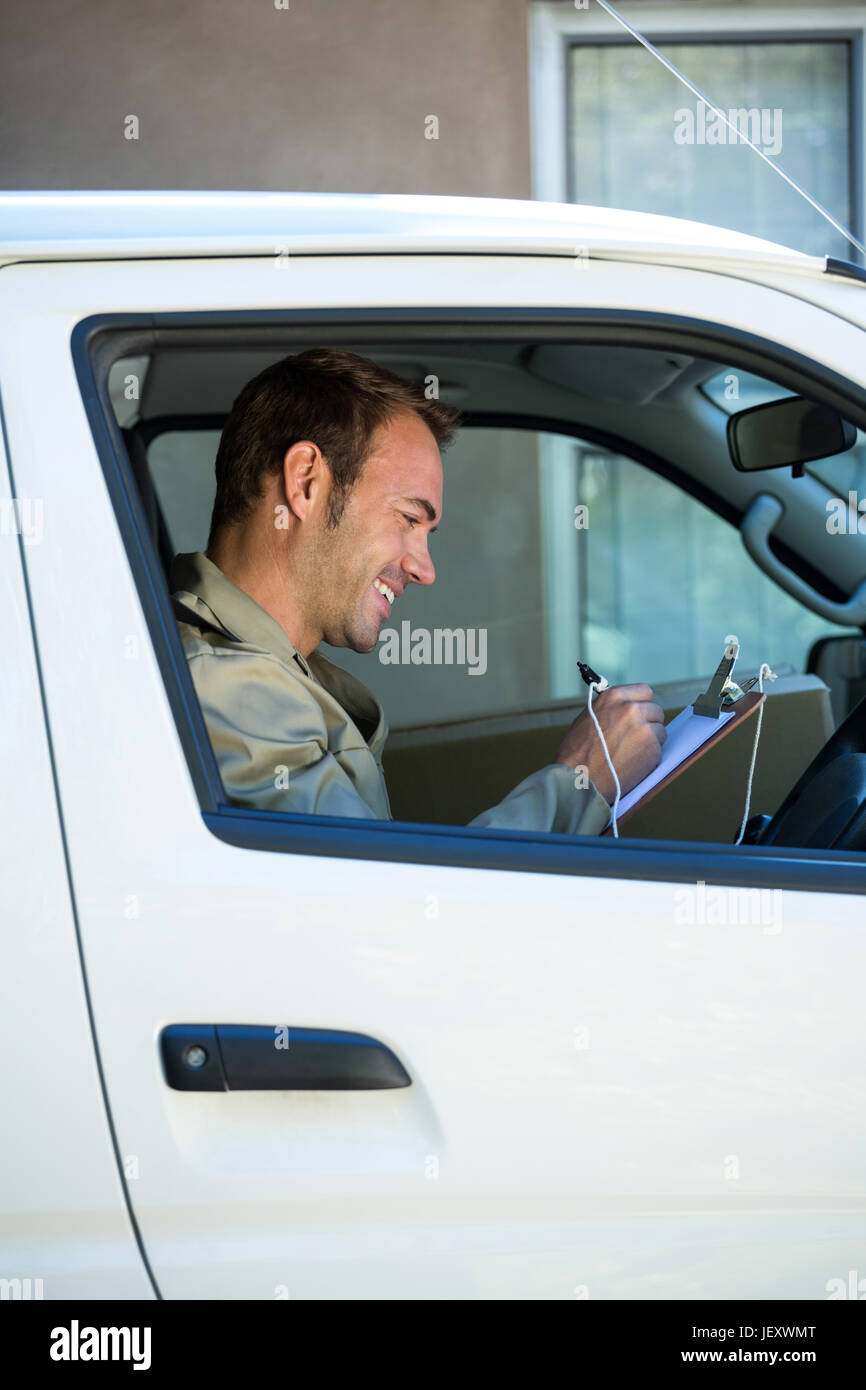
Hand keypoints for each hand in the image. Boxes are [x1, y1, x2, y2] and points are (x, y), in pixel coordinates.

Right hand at [555, 683, 665, 803]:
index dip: (642, 704)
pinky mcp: (653, 749)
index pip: (644, 691)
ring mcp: (644, 729)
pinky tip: (633, 763)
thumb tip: (623, 708)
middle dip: (648, 723)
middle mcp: (631, 709)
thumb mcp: (587, 717)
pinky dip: (650, 757)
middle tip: (636, 738)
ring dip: (651, 740)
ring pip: (660, 730)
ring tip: (632, 753)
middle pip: (655, 710)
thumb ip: (609, 709)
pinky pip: (659, 749)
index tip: (639, 714)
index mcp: (614, 697)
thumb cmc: (576, 752)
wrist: (578, 779)